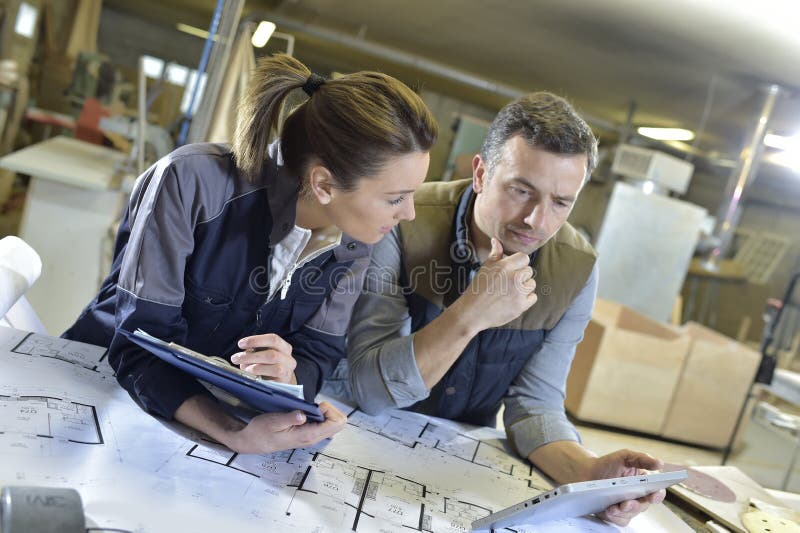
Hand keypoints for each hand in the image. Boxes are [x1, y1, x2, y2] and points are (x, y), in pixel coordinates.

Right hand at [230, 402, 346, 453]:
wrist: (252, 442)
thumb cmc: (261, 431)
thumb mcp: (274, 421)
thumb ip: (290, 418)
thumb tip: (303, 414)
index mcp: (308, 435)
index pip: (336, 423)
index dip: (330, 410)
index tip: (316, 405)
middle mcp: (313, 438)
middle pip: (339, 424)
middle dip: (332, 410)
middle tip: (316, 405)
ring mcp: (311, 437)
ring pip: (333, 425)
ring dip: (326, 413)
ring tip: (311, 408)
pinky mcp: (307, 434)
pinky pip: (324, 425)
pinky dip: (321, 415)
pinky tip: (307, 411)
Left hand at [232, 333, 296, 383]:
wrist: (280, 382)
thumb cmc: (269, 366)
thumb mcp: (263, 355)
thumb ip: (254, 352)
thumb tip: (241, 356)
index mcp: (284, 347)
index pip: (273, 339)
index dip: (256, 340)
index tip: (241, 344)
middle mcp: (289, 359)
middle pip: (272, 354)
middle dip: (251, 356)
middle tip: (236, 358)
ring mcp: (288, 371)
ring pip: (275, 367)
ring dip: (256, 367)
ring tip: (245, 369)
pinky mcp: (284, 383)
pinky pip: (273, 380)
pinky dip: (261, 377)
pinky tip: (252, 376)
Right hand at [455, 238, 537, 329]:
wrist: (473, 312)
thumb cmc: (478, 289)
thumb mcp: (485, 268)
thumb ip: (495, 254)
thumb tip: (496, 240)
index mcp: (504, 266)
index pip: (524, 258)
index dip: (519, 263)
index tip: (512, 270)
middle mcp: (514, 278)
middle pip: (529, 271)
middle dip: (521, 275)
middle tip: (508, 283)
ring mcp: (519, 292)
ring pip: (532, 284)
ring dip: (524, 287)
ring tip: (510, 292)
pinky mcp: (521, 306)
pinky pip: (533, 297)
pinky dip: (526, 299)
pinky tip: (514, 300)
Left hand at [587, 449, 664, 525]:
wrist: (587, 472)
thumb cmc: (608, 464)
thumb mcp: (625, 456)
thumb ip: (642, 458)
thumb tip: (659, 463)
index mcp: (644, 484)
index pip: (656, 492)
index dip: (658, 495)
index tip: (653, 495)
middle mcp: (638, 497)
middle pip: (643, 506)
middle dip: (635, 506)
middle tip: (626, 503)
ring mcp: (626, 507)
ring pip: (631, 515)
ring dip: (623, 512)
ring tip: (614, 507)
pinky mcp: (615, 514)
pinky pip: (618, 520)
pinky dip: (614, 516)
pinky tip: (608, 510)